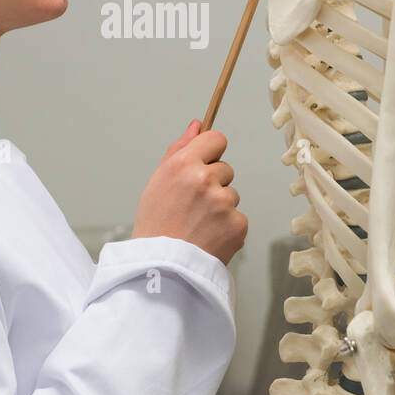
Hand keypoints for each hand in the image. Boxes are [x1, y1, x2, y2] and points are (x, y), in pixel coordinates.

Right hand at [132, 119, 247, 265]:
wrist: (161, 269)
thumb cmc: (156, 225)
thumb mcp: (158, 181)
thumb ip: (179, 149)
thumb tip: (197, 125)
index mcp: (182, 164)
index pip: (216, 140)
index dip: (210, 152)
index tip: (203, 165)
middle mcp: (205, 179)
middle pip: (225, 169)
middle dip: (213, 184)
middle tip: (192, 207)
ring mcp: (224, 203)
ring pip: (231, 194)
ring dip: (220, 207)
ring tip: (198, 225)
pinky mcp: (238, 224)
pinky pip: (238, 217)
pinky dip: (227, 227)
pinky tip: (208, 236)